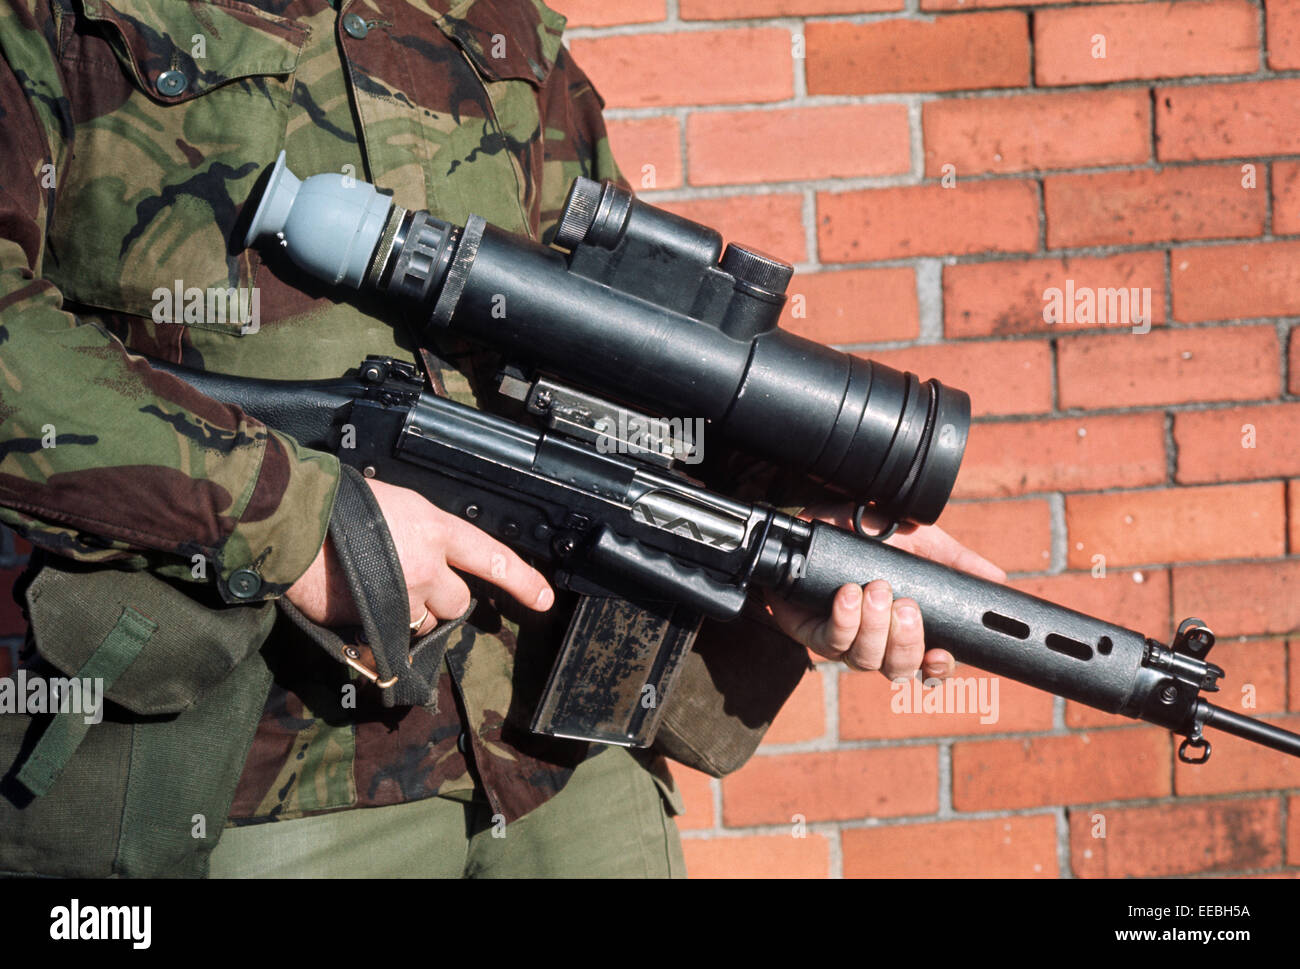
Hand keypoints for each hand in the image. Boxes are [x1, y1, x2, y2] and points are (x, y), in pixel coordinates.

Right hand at [287, 478, 552, 633]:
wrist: (293, 526)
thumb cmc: (338, 508)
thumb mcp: (394, 506)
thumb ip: (419, 534)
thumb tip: (426, 557)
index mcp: (436, 529)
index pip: (492, 556)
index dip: (522, 580)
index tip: (545, 599)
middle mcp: (428, 567)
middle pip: (457, 602)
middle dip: (440, 600)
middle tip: (408, 582)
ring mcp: (403, 599)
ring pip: (423, 623)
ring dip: (408, 615)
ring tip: (374, 589)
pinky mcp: (375, 625)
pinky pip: (389, 637)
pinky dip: (378, 629)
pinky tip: (357, 605)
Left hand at [765, 504, 1005, 679]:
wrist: (820, 517)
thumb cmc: (870, 536)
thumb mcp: (920, 543)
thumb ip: (956, 562)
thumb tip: (996, 579)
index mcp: (906, 629)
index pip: (928, 667)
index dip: (937, 670)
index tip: (940, 655)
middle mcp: (877, 642)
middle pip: (899, 670)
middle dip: (906, 642)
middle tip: (905, 605)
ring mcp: (844, 641)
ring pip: (866, 659)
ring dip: (874, 627)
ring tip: (875, 589)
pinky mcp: (812, 633)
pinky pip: (831, 643)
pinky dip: (844, 621)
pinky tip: (848, 595)